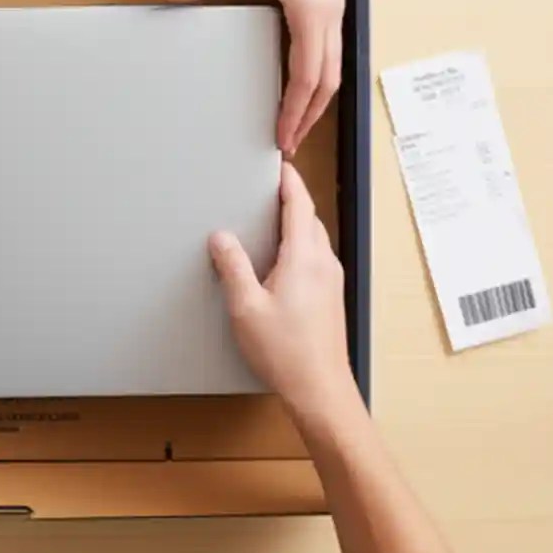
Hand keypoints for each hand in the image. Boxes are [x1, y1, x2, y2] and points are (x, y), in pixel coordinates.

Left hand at [154, 0, 346, 153]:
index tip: (283, 137)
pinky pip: (332, 49)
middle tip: (290, 142)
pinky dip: (320, 74)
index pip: (306, 78)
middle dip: (310, 116)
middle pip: (328, 82)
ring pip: (335, 67)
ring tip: (298, 121)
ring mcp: (336, 9)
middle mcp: (331, 16)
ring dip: (318, 98)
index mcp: (312, 14)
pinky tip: (302, 80)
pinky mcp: (332, 0)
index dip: (294, 112)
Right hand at [208, 163, 354, 414]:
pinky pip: (316, 258)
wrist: (320, 387)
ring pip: (315, 239)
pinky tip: (281, 260)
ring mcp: (331, 281)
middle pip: (309, 219)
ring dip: (297, 223)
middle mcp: (324, 264)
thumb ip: (232, 267)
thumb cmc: (285, 351)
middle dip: (291, 199)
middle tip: (269, 189)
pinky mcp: (330, 297)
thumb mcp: (245, 306)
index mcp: (304, 258)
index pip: (299, 205)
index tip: (281, 165)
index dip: (290, 181)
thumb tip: (221, 237)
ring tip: (272, 219)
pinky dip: (300, 245)